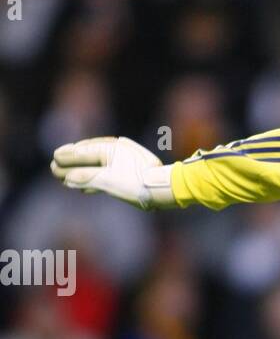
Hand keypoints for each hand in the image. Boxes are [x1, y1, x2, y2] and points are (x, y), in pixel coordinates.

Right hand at [50, 136, 174, 208]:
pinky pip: (107, 173)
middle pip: (90, 156)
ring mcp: (125, 161)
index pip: (85, 152)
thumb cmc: (138, 185)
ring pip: (98, 165)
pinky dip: (95, 179)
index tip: (55, 159)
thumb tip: (68, 177)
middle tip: (56, 165)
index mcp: (113, 148)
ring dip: (82, 172)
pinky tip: (88, 188)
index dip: (68, 157)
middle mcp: (119, 151)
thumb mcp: (108, 181)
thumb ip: (87, 178)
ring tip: (68, 177)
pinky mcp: (130, 173)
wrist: (164, 190)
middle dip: (73, 163)